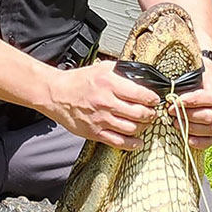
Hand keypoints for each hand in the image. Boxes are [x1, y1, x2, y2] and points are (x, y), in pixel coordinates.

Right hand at [43, 60, 158, 149]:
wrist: (56, 94)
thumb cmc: (77, 82)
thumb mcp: (101, 68)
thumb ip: (121, 71)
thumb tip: (139, 76)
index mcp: (109, 84)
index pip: (140, 94)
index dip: (152, 99)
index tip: (154, 100)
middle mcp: (106, 102)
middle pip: (139, 113)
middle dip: (151, 114)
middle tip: (152, 113)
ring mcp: (100, 119)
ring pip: (132, 128)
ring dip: (144, 127)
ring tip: (145, 123)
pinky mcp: (95, 132)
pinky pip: (118, 142)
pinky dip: (132, 144)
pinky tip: (137, 141)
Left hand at [166, 54, 211, 149]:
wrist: (194, 74)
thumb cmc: (186, 71)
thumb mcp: (183, 67)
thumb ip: (177, 73)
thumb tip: (162, 80)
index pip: (210, 97)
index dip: (193, 101)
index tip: (175, 101)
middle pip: (210, 115)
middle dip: (187, 116)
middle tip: (170, 112)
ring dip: (191, 128)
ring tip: (174, 123)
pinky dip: (201, 142)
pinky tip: (187, 139)